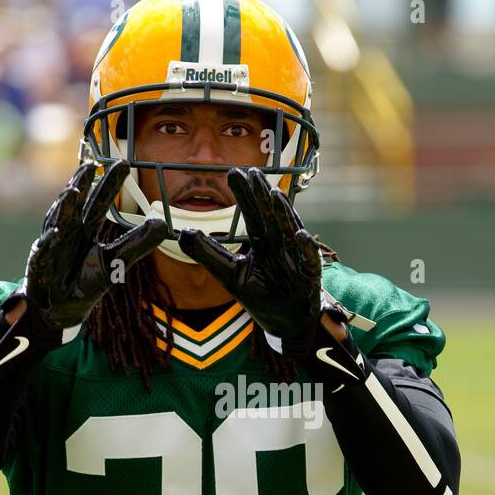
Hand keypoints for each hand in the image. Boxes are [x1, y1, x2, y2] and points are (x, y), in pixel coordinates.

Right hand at [19, 161, 166, 329]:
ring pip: (57, 221)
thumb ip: (137, 243)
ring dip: (63, 207)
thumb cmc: (86, 280)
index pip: (100, 201)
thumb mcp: (117, 261)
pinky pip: (45, 251)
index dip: (110, 184)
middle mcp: (68, 230)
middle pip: (76, 204)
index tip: (123, 163)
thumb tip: (164, 225)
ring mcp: (52, 244)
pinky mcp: (41, 264)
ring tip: (73, 191)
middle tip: (91, 164)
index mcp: (86, 227)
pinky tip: (56, 232)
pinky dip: (49, 242)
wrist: (63, 307)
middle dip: (82, 185)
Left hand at [177, 167, 322, 357]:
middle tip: (252, 171)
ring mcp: (296, 257)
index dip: (243, 194)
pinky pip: (310, 259)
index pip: (252, 213)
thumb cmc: (261, 296)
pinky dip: (306, 249)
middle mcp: (280, 243)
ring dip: (283, 213)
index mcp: (262, 241)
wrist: (285, 323)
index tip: (233, 172)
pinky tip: (300, 236)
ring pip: (290, 230)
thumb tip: (184, 233)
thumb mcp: (229, 275)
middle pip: (270, 215)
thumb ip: (209, 254)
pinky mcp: (310, 275)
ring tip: (273, 195)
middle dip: (261, 194)